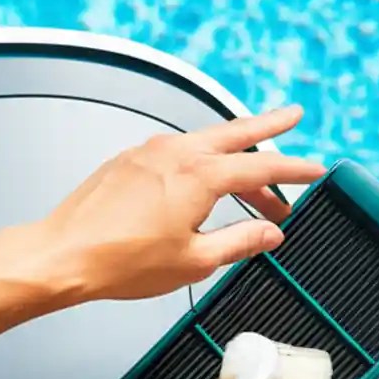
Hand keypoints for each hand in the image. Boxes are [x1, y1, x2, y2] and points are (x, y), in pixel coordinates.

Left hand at [36, 106, 324, 301]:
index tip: (315, 172)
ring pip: (203, 143)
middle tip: (292, 117)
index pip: (261, 170)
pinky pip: (176, 153)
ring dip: (233, 157)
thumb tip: (269, 233)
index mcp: (198, 176)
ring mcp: (148, 153)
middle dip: (268, 126)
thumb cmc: (120, 261)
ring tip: (253, 179)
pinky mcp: (128, 161)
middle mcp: (175, 153)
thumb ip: (238, 242)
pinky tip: (203, 185)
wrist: (63, 255)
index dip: (293, 171)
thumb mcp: (194, 260)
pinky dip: (200, 163)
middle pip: (234, 134)